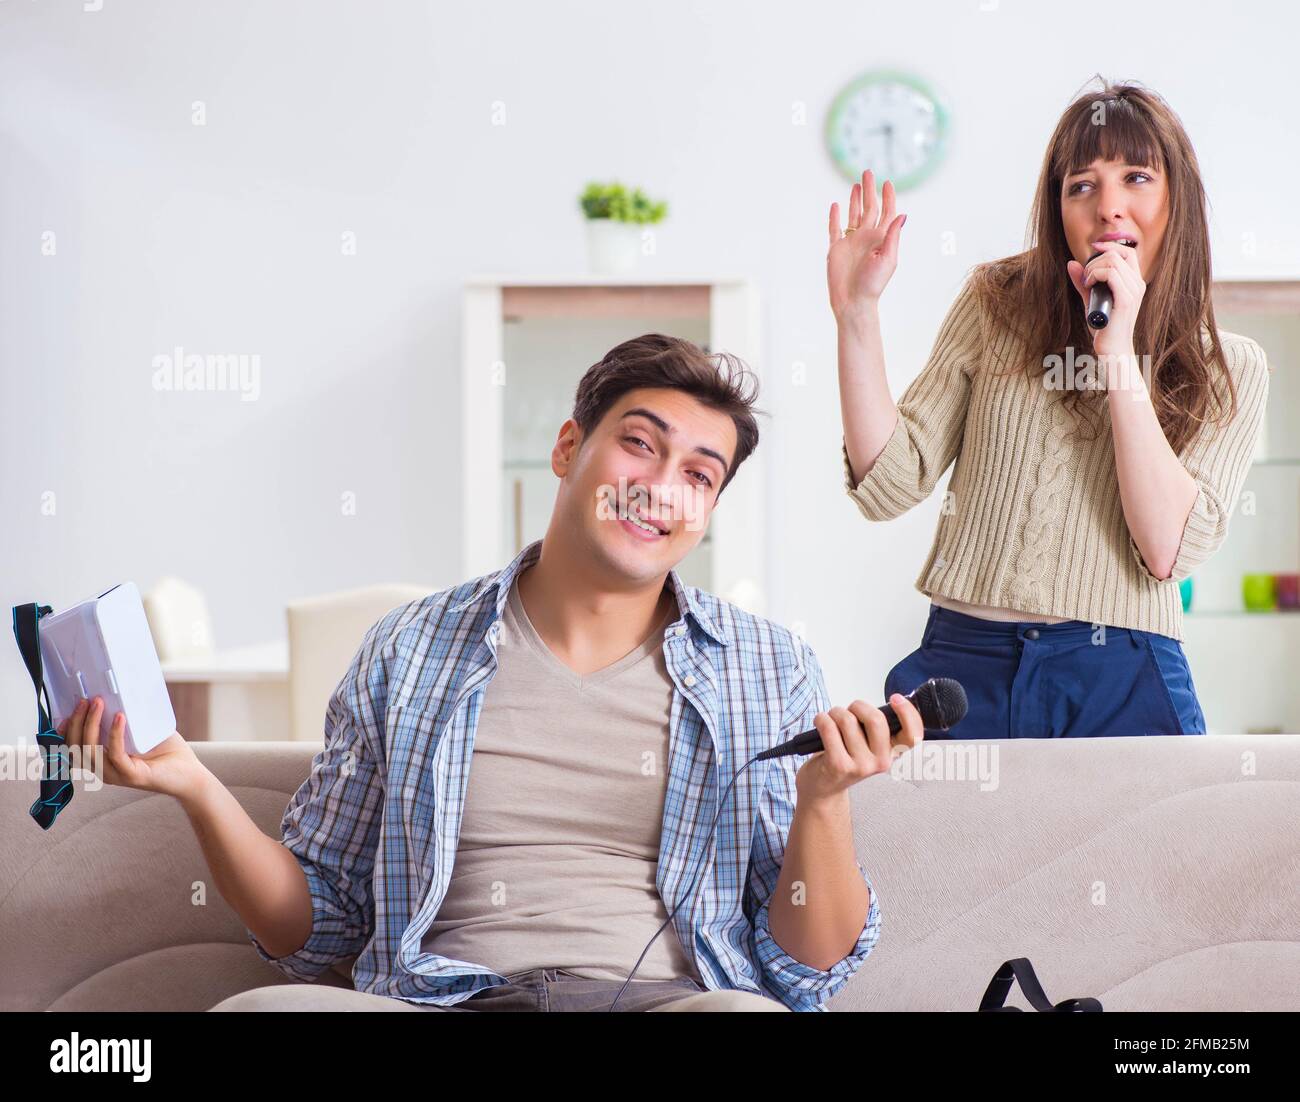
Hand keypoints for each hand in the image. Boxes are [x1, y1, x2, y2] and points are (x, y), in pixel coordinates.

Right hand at [58, 696, 206, 799]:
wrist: (190, 774)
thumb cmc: (166, 752)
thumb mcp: (143, 730)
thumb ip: (129, 717)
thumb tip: (119, 690)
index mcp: (103, 761)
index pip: (74, 749)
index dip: (66, 732)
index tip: (66, 713)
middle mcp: (105, 770)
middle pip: (77, 748)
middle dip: (78, 722)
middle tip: (86, 700)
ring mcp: (118, 775)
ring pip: (92, 751)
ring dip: (92, 724)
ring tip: (99, 703)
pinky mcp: (133, 776)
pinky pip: (116, 755)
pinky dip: (115, 735)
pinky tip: (120, 718)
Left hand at [795, 693, 924, 806]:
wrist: (823, 788)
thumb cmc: (845, 758)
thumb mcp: (868, 745)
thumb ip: (877, 727)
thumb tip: (880, 703)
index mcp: (893, 752)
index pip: (913, 735)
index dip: (908, 712)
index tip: (895, 698)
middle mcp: (881, 762)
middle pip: (876, 719)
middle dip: (858, 706)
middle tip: (850, 711)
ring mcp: (861, 766)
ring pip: (847, 720)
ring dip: (834, 713)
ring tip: (831, 720)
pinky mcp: (839, 765)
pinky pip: (829, 728)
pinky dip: (821, 719)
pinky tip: (820, 723)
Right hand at [827, 169, 906, 320]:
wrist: (853, 302)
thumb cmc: (873, 284)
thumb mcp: (888, 259)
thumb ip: (893, 236)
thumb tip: (902, 214)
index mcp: (881, 239)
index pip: (886, 212)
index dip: (888, 197)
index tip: (887, 183)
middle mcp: (867, 238)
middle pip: (869, 208)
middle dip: (869, 191)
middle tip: (868, 172)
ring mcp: (851, 242)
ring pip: (853, 215)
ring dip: (854, 200)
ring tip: (855, 185)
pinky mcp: (836, 249)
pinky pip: (835, 229)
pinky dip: (835, 217)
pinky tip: (836, 205)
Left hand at [1066, 241, 1145, 357]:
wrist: (1113, 350)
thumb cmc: (1104, 328)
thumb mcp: (1091, 299)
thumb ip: (1083, 282)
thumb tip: (1071, 263)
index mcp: (1134, 283)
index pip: (1128, 252)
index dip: (1110, 245)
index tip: (1094, 247)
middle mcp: (1137, 284)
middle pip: (1118, 254)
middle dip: (1096, 260)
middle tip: (1085, 278)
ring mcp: (1133, 292)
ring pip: (1113, 261)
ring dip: (1093, 268)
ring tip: (1086, 283)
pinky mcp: (1126, 300)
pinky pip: (1111, 274)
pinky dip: (1095, 275)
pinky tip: (1088, 286)